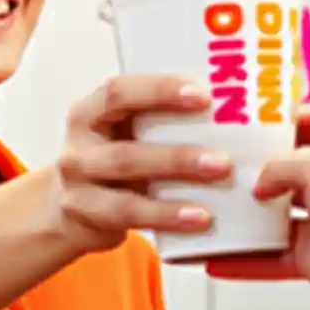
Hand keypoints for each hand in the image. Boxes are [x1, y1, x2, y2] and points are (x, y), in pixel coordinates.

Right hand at [49, 75, 232, 253]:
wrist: (77, 209)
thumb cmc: (120, 157)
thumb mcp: (129, 133)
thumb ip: (162, 119)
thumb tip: (232, 108)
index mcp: (92, 111)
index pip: (119, 92)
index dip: (160, 91)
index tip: (204, 95)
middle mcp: (80, 144)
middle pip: (127, 148)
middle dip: (178, 154)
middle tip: (224, 159)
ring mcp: (78, 183)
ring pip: (128, 182)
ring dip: (175, 181)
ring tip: (217, 182)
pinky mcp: (86, 215)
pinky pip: (129, 214)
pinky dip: (167, 216)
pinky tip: (200, 218)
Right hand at [207, 108, 309, 309]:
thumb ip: (281, 165)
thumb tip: (260, 182)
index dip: (281, 120)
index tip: (248, 121)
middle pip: (287, 166)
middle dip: (256, 168)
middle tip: (223, 163)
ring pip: (275, 211)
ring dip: (247, 214)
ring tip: (216, 207)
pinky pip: (270, 253)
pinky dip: (246, 257)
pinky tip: (220, 256)